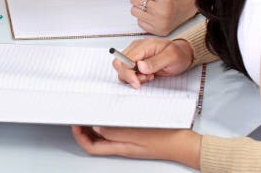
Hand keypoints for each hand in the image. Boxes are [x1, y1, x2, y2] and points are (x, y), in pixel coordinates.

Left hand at [72, 126, 201, 168]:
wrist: (186, 144)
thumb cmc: (166, 138)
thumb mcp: (138, 133)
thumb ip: (115, 131)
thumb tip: (95, 127)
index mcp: (121, 147)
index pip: (91, 148)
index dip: (79, 137)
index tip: (75, 123)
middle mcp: (122, 147)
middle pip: (96, 143)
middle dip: (84, 131)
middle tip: (80, 116)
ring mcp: (129, 143)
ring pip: (104, 138)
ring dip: (95, 127)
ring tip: (92, 112)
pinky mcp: (136, 137)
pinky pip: (116, 133)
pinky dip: (109, 124)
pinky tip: (111, 113)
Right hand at [114, 37, 192, 88]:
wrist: (182, 55)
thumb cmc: (178, 54)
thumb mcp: (171, 57)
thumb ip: (155, 62)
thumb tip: (140, 66)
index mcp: (143, 45)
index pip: (125, 59)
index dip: (128, 73)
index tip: (136, 83)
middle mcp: (135, 49)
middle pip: (119, 64)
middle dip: (128, 76)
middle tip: (143, 79)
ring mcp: (135, 55)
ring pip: (122, 69)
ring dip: (133, 77)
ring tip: (148, 77)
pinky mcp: (136, 62)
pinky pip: (128, 72)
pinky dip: (135, 78)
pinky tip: (147, 76)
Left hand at [130, 0, 196, 35]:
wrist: (190, 4)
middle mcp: (163, 11)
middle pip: (134, 0)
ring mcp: (161, 23)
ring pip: (134, 11)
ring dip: (140, 6)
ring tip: (151, 4)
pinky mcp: (159, 31)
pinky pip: (139, 22)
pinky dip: (144, 17)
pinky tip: (153, 13)